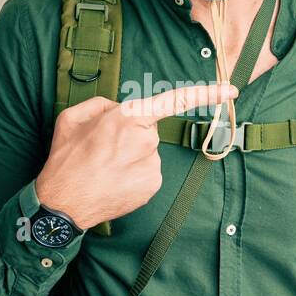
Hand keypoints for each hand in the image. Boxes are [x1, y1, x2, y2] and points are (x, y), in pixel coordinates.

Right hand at [36, 83, 239, 229]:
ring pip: (148, 153)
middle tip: (103, 151)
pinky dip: (134, 175)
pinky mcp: (152, 186)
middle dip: (131, 136)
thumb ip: (101, 105)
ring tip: (105, 169)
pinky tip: (114, 182)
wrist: (63, 205)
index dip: (205, 94)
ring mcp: (152, 165)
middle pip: (148, 130)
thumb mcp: (71, 118)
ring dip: (131, 158)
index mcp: (125, 116)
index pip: (173, 100)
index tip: (231, 90)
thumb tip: (119, 109)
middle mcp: (145, 139)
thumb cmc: (66, 160)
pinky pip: (148, 172)